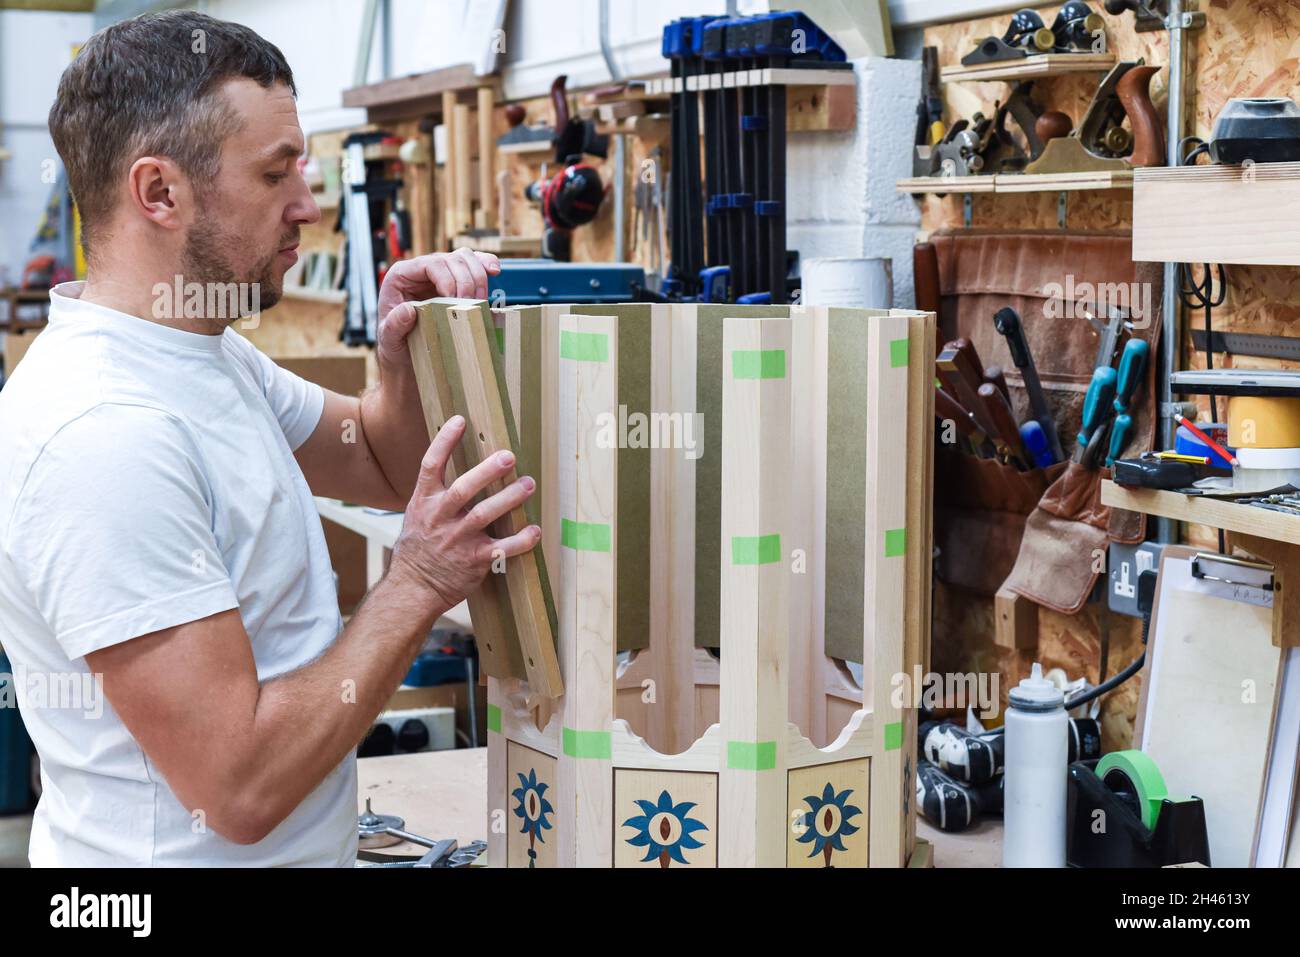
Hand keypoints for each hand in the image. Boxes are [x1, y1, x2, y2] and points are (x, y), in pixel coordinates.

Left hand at [376, 248, 501, 371]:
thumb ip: (394, 325)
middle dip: (466, 281)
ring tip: (480, 301)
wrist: (407, 353)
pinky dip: (486, 265)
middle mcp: (422, 269)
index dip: (447, 278)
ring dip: (479, 277)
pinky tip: (495, 271)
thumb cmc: (396, 343)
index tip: (454, 300)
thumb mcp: (389, 338)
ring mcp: (441, 273)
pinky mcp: (456, 280)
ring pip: (466, 258)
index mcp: (402, 275)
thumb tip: (409, 310)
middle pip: (452, 259)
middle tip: (470, 306)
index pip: (430, 264)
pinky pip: (474, 264)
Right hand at [387, 415, 539, 611]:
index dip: (444, 442)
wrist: (412, 589)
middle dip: (487, 471)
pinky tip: (535, 531)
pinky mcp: (473, 561)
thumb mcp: (417, 516)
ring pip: (485, 514)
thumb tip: (453, 464)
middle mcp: (439, 518)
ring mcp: (457, 540)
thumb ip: (435, 493)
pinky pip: (502, 549)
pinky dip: (521, 541)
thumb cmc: (418, 548)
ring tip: (528, 484)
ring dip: (509, 499)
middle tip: (508, 456)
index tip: (459, 421)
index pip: (430, 466)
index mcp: (424, 503)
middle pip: (463, 489)